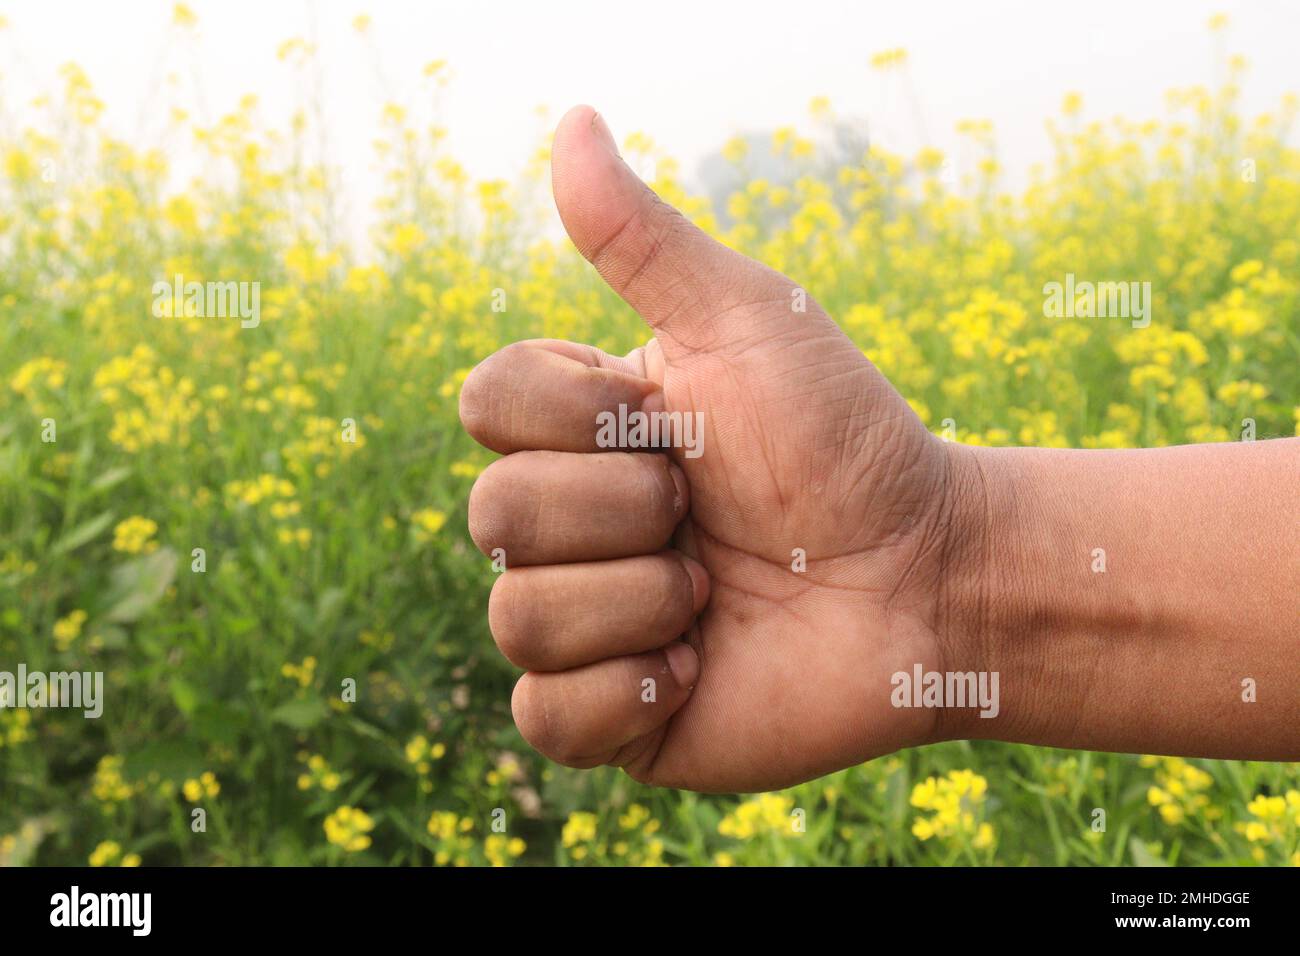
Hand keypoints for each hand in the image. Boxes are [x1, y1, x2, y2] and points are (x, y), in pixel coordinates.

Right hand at [460, 106, 972, 791]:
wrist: (928, 577)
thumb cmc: (845, 440)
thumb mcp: (747, 322)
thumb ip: (643, 238)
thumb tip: (569, 119)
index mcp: (581, 431)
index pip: (483, 405)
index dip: (576, 416)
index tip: (674, 419)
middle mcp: (568, 526)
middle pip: (494, 518)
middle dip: (628, 511)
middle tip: (713, 513)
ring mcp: (586, 624)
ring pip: (518, 620)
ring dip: (642, 600)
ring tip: (717, 594)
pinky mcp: (615, 718)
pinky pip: (545, 717)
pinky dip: (622, 691)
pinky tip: (694, 668)